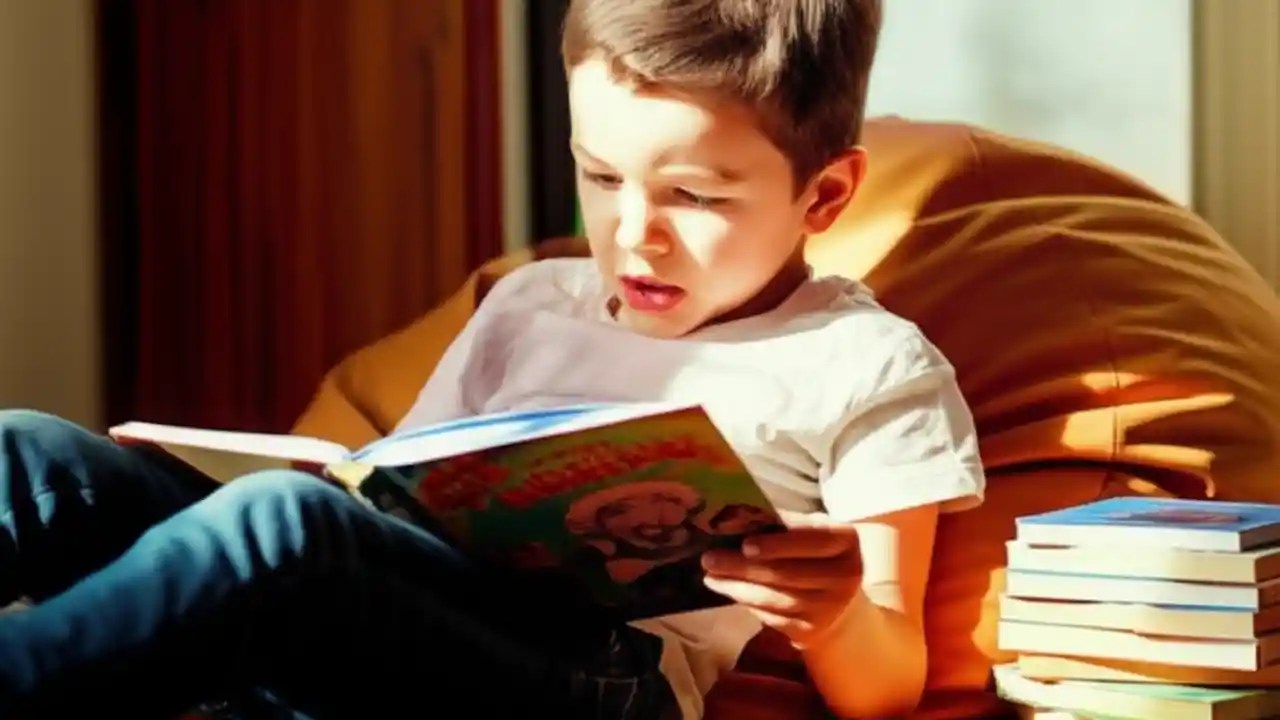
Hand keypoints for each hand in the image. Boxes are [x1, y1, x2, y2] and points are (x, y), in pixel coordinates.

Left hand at [701, 509, 862, 646]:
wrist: (842, 603)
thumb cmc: (818, 554)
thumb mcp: (812, 531)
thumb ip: (785, 524)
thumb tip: (738, 518)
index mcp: (845, 540)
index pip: (811, 539)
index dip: (778, 543)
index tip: (745, 544)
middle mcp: (844, 576)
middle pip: (786, 572)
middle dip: (742, 566)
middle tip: (709, 559)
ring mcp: (829, 607)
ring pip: (775, 598)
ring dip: (737, 587)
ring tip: (711, 577)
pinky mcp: (811, 630)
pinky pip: (772, 616)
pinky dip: (748, 603)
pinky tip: (730, 591)